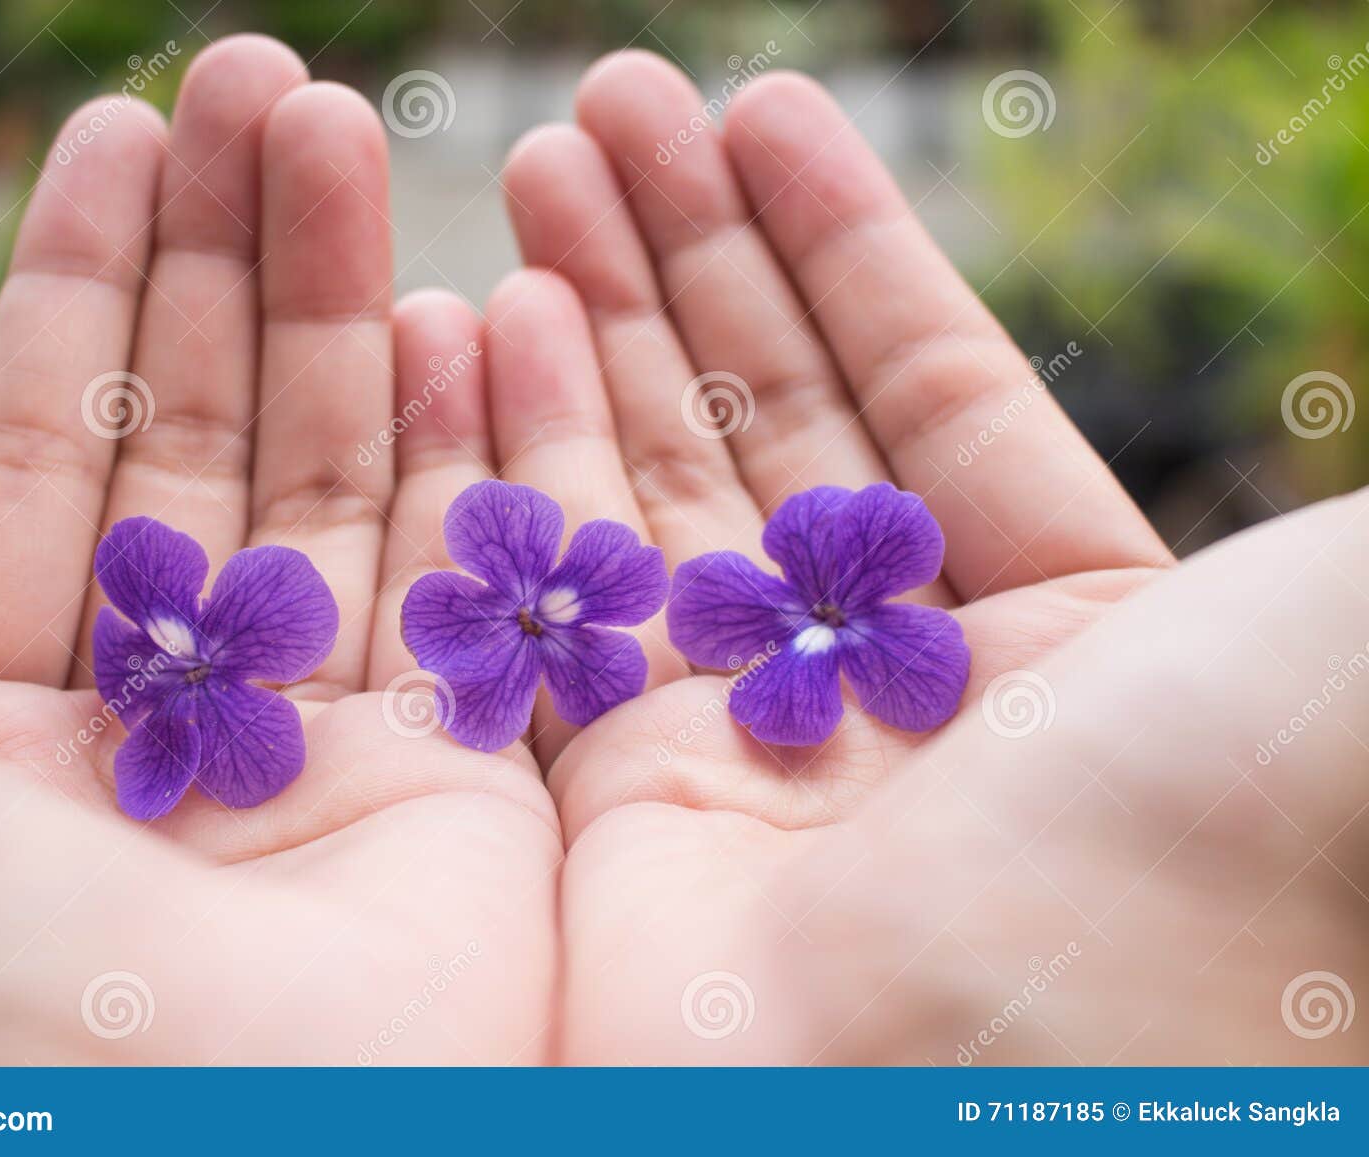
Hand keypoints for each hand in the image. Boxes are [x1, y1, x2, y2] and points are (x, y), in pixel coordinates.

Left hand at [0, 36, 556, 1063]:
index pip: (48, 455)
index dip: (86, 283)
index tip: (132, 129)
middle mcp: (161, 740)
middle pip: (204, 442)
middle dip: (230, 255)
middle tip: (269, 85)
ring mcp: (319, 764)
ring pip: (338, 489)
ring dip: (350, 310)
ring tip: (351, 139)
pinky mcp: (459, 797)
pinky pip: (468, 587)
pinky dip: (475, 447)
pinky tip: (473, 310)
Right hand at [501, 54, 1365, 1062]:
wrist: (1005, 1092)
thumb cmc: (1198, 841)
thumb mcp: (1327, 628)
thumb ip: (1314, 535)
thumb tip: (1331, 426)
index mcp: (1070, 641)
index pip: (931, 392)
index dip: (842, 242)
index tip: (756, 110)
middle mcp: (896, 689)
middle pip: (776, 421)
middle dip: (692, 253)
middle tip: (606, 108)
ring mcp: (747, 749)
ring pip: (654, 491)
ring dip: (595, 323)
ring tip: (542, 166)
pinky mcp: (619, 803)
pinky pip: (562, 595)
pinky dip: (521, 455)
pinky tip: (493, 317)